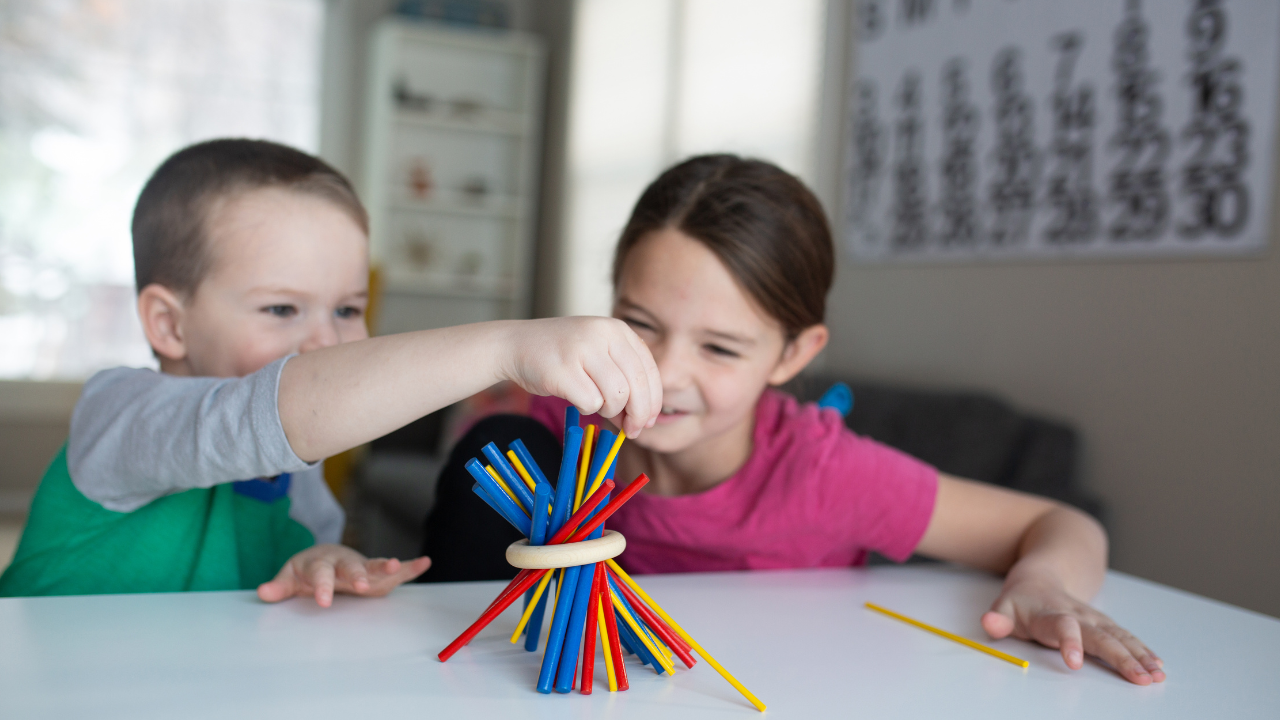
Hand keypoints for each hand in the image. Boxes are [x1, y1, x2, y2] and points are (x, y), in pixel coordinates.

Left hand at [257, 544, 431, 606]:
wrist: (324, 557)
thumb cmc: (307, 571)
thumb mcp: (290, 578)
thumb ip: (279, 587)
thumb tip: (262, 592)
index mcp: (321, 563)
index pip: (321, 574)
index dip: (322, 587)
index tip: (323, 602)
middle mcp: (344, 562)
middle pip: (351, 567)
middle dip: (357, 575)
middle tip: (362, 585)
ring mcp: (362, 566)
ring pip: (374, 565)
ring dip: (385, 566)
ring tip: (396, 564)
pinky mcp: (377, 573)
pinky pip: (396, 570)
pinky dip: (411, 566)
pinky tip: (425, 563)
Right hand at [502, 317, 661, 437]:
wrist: (515, 345)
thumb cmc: (562, 356)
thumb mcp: (599, 356)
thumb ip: (624, 380)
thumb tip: (644, 420)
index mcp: (617, 329)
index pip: (649, 370)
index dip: (653, 400)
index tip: (650, 420)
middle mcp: (603, 334)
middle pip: (637, 386)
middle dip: (638, 414)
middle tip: (631, 430)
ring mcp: (582, 350)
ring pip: (616, 396)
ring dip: (609, 410)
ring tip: (594, 403)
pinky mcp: (563, 370)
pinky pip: (590, 403)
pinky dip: (585, 408)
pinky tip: (575, 398)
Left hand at [982, 574, 1164, 684]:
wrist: (1042, 577)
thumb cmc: (1022, 601)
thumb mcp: (1003, 607)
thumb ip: (997, 619)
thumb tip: (989, 624)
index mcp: (1051, 613)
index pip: (1062, 627)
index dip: (1069, 643)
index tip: (1075, 662)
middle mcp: (1078, 615)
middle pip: (1102, 636)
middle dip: (1121, 657)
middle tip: (1140, 678)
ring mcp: (1095, 619)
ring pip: (1120, 637)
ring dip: (1139, 656)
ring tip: (1155, 675)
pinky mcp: (1105, 624)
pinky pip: (1127, 637)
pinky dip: (1143, 650)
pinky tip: (1157, 665)